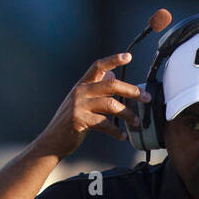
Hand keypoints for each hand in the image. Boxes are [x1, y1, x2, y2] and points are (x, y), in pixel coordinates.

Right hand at [34, 55, 151, 156]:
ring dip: (127, 114)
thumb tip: (113, 75)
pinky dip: (116, 131)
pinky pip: (105, 124)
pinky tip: (122, 136)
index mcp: (82, 84)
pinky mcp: (80, 121)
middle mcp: (80, 91)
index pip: (98, 66)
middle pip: (111, 84)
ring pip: (111, 104)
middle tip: (146, 98)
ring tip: (137, 122)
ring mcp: (79, 105)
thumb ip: (96, 89)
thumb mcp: (81, 101)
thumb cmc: (71, 122)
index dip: (113, 59)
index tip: (128, 56)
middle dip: (132, 91)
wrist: (52, 141)